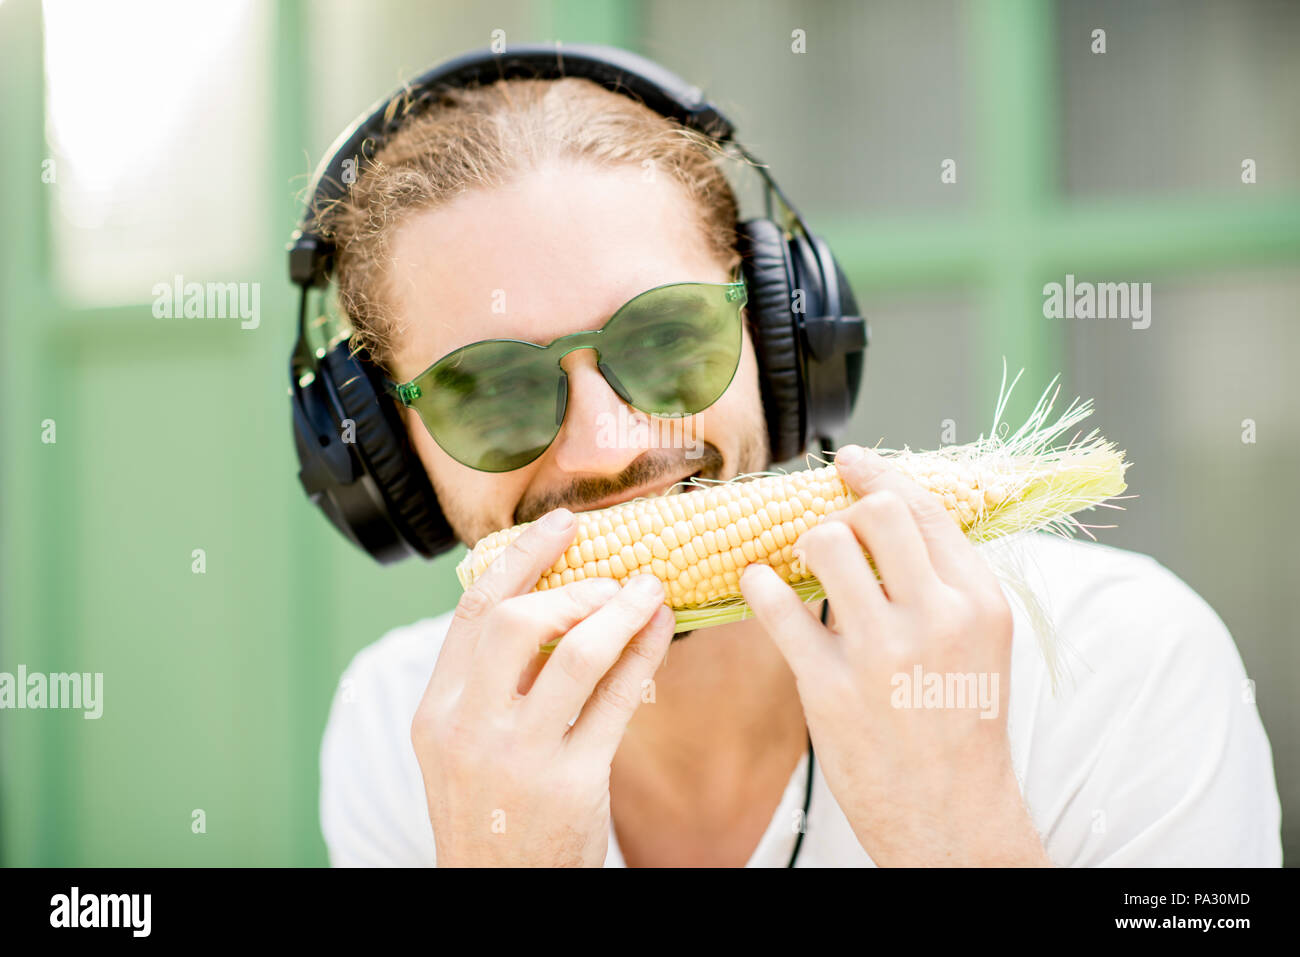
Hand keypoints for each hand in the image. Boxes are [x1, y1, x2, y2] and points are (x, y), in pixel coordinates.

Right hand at [411, 508, 673, 866]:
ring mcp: (518, 758)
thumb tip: (549, 607)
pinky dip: (643, 653)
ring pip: (574, 655)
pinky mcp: (571, 783)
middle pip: (515, 623)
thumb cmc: (492, 811)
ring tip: (648, 591)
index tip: (561, 524)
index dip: (521, 559)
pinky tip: (659, 631)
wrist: (498, 893)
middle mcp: (468, 729)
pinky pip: (616, 700)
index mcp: (436, 711)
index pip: (472, 612)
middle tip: (610, 580)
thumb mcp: (464, 746)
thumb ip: (490, 683)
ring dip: (619, 612)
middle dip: (572, 589)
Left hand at [739, 445, 1049, 865]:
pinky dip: (759, 585)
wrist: (951, 816)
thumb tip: (889, 514)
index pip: (925, 508)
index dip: (880, 475)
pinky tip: (760, 584)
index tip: (850, 464)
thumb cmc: (960, 726)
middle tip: (835, 537)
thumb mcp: (981, 645)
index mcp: (979, 602)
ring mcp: (882, 653)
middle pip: (877, 512)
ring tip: (806, 572)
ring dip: (805, 547)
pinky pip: (778, 607)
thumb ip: (944, 582)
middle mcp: (936, 619)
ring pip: (825, 544)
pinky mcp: (830, 687)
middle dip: (844, 513)